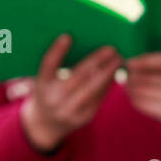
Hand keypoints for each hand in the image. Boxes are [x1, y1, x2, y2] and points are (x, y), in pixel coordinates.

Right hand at [20, 35, 120, 153]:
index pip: (48, 66)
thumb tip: (84, 44)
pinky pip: (98, 98)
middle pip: (77, 77)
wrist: (46, 125)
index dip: (57, 51)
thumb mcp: (46, 80)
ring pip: (91, 89)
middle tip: (111, 48)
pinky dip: (107, 85)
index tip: (67, 36)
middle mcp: (54, 98)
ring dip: (107, 73)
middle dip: (96, 61)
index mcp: (42, 85)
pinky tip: (114, 74)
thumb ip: (58, 66)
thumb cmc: (49, 92)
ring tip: (118, 60)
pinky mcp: (83, 118)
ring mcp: (68, 110)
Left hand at [123, 51, 160, 138]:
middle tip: (125, 75)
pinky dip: (136, 100)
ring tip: (127, 86)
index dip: (142, 61)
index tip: (128, 62)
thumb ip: (160, 63)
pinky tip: (133, 96)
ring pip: (146, 92)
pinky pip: (148, 106)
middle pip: (150, 77)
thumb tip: (131, 63)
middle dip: (134, 76)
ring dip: (132, 88)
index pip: (160, 61)